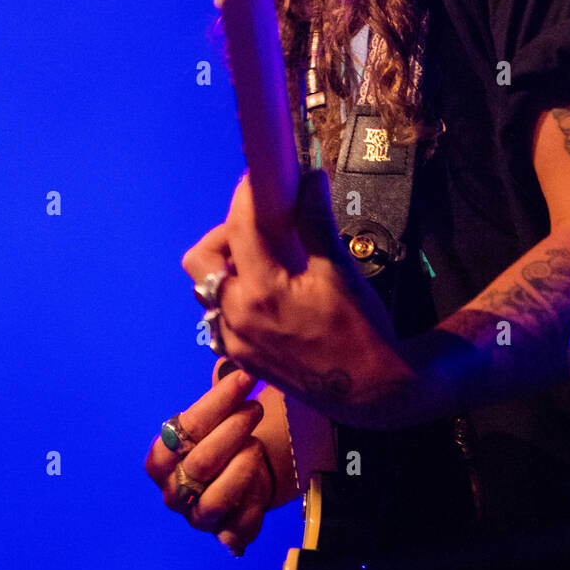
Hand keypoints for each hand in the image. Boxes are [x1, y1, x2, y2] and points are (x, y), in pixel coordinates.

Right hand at [144, 359, 272, 555]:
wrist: (244, 478)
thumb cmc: (224, 439)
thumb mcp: (219, 413)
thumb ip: (222, 390)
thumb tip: (228, 360)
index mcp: (162, 457)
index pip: (186, 427)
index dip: (218, 400)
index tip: (245, 376)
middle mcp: (173, 491)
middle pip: (202, 461)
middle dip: (234, 429)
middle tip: (257, 408)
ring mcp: (197, 516)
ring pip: (217, 498)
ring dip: (244, 465)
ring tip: (257, 444)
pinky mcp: (223, 534)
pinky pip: (239, 525)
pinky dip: (255, 502)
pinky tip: (263, 479)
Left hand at [181, 169, 416, 427]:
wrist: (368, 392)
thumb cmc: (359, 329)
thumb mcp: (339, 272)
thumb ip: (318, 223)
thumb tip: (311, 178)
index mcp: (261, 291)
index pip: (240, 227)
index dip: (247, 195)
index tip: (258, 177)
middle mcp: (236, 316)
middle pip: (200, 259)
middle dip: (223, 233)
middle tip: (258, 225)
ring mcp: (234, 340)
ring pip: (208, 288)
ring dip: (228, 265)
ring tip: (264, 256)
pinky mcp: (239, 357)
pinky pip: (220, 315)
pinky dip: (235, 293)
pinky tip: (266, 291)